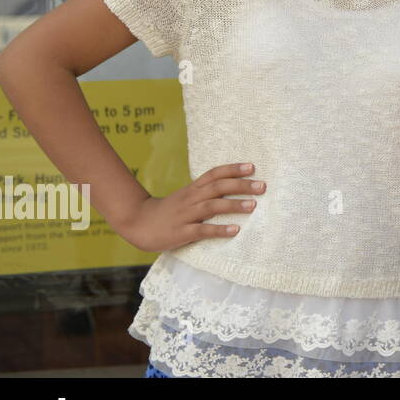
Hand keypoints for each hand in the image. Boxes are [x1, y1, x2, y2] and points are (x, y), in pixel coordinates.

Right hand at [115, 163, 264, 252]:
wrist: (137, 223)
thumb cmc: (168, 211)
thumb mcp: (186, 196)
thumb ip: (206, 192)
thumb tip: (235, 188)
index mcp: (192, 188)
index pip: (214, 174)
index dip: (233, 169)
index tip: (252, 167)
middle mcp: (190, 198)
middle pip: (217, 187)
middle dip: (241, 185)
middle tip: (262, 186)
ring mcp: (185, 215)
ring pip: (212, 206)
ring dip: (234, 205)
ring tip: (253, 205)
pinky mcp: (181, 232)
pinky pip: (202, 230)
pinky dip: (219, 230)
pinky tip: (234, 230)